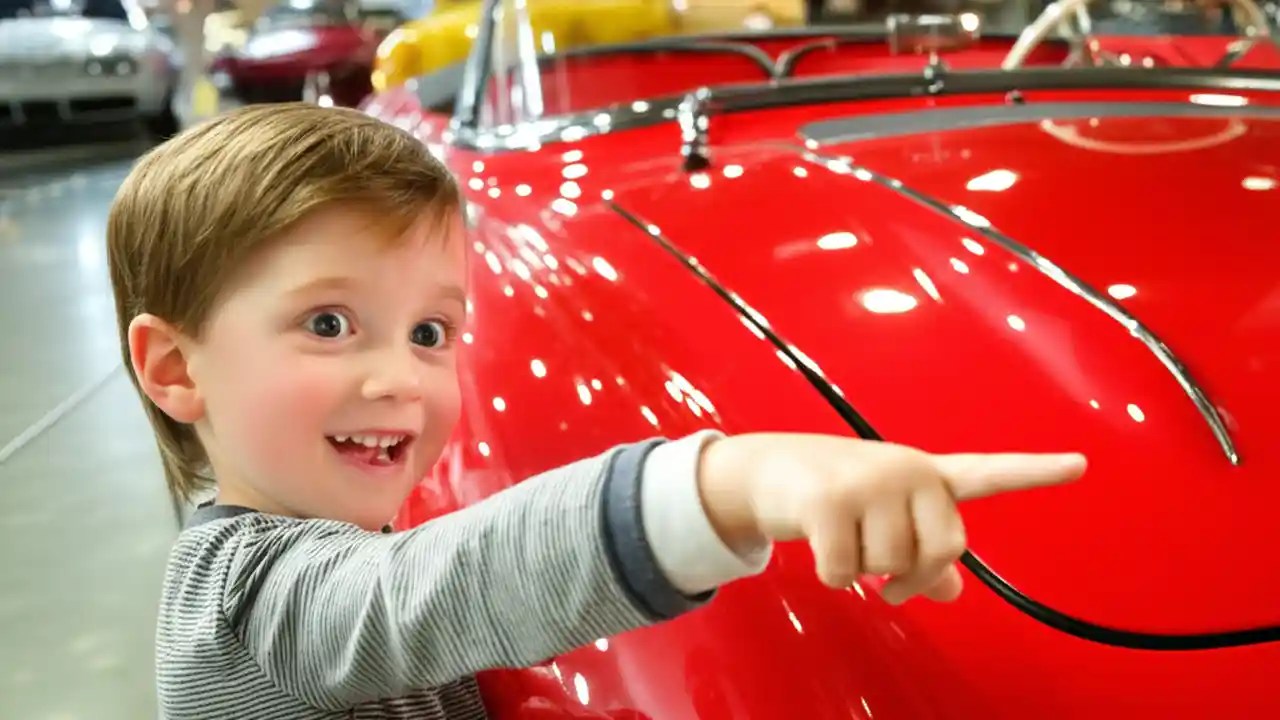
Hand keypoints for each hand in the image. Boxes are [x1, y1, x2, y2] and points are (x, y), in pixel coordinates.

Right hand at [696, 434, 1085, 604]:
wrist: (767, 468)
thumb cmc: (834, 493)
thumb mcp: (883, 517)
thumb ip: (921, 553)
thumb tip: (950, 592)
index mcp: (926, 475)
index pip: (988, 474)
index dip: (1035, 472)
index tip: (1081, 464)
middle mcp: (906, 471)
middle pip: (938, 551)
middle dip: (908, 575)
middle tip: (886, 580)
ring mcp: (868, 482)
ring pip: (888, 567)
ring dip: (862, 571)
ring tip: (842, 542)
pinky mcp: (830, 502)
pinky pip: (847, 572)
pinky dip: (832, 575)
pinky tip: (819, 547)